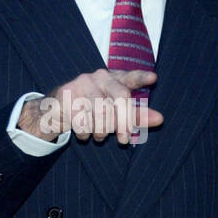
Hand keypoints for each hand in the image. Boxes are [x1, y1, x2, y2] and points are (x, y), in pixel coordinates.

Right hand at [17, 68, 163, 144]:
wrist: (57, 109)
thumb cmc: (93, 109)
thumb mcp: (115, 112)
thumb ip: (137, 115)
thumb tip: (160, 119)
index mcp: (114, 79)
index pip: (130, 77)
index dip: (141, 77)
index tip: (154, 78)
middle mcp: (100, 77)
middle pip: (121, 97)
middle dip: (124, 122)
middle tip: (124, 141)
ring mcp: (83, 85)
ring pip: (102, 112)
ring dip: (102, 131)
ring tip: (99, 136)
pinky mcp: (68, 96)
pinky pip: (83, 120)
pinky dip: (86, 133)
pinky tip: (84, 134)